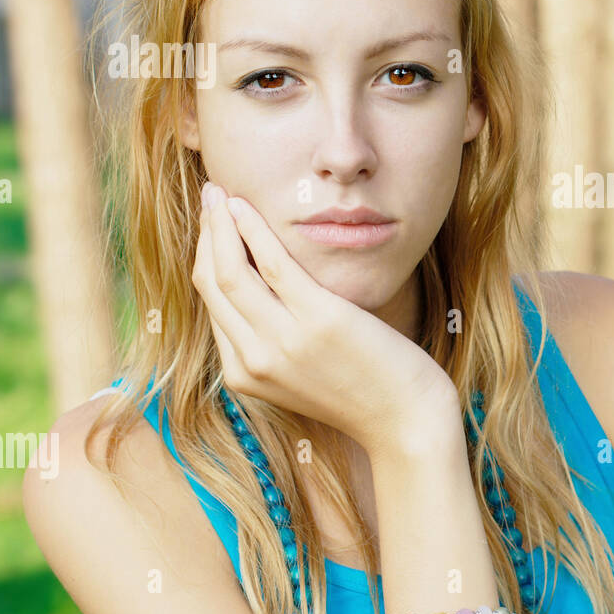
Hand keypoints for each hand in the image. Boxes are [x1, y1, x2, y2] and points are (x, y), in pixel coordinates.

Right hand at [191, 181, 457, 453]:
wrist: (408, 421)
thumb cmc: (366, 392)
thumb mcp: (305, 372)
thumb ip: (276, 340)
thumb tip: (264, 293)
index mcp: (245, 375)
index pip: (212, 305)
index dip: (208, 258)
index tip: (213, 226)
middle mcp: (254, 361)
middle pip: (212, 284)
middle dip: (206, 234)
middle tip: (209, 197)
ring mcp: (284, 342)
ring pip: (230, 271)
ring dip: (220, 224)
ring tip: (220, 193)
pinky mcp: (319, 320)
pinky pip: (272, 264)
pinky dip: (252, 230)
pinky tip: (245, 206)